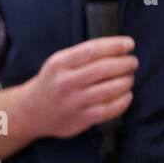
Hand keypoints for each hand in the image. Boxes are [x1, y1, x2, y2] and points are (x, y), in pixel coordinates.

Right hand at [19, 36, 136, 139]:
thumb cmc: (51, 83)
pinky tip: (126, 95)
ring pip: (111, 89)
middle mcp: (66, 82)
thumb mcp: (57, 64)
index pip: (92, 50)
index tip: (129, 44)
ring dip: (126, 81)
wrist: (31, 111)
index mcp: (59, 64)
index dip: (115, 45)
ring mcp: (74, 101)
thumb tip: (117, 48)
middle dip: (125, 63)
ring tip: (128, 78)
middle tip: (132, 62)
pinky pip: (111, 109)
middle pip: (105, 69)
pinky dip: (124, 100)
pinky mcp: (82, 118)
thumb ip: (82, 56)